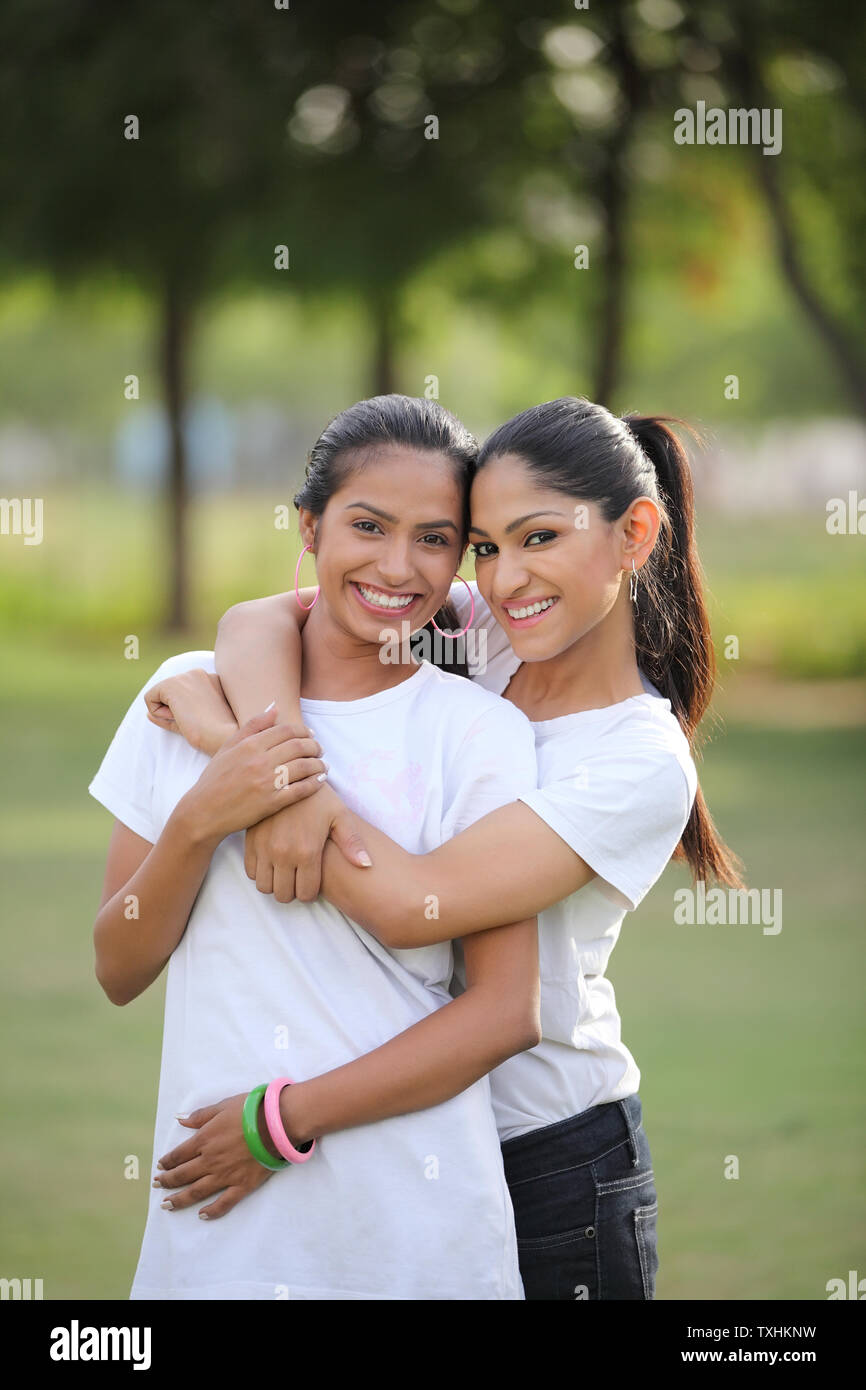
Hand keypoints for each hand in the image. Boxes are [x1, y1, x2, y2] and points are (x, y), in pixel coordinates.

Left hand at [145, 669, 237, 755]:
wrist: (225, 736)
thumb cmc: (218, 735)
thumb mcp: (197, 722)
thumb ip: (174, 715)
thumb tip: (147, 715)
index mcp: (210, 679)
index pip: (183, 694)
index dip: (186, 713)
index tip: (203, 720)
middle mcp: (197, 673)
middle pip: (170, 694)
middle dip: (174, 710)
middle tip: (194, 721)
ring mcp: (185, 677)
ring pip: (160, 695)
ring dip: (167, 712)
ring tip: (188, 719)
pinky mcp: (172, 685)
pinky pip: (150, 698)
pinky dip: (158, 713)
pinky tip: (179, 717)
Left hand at [153, 1092, 278, 1219]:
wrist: (277, 1124)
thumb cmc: (251, 1110)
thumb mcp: (223, 1106)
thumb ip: (201, 1116)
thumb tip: (180, 1120)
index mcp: (204, 1140)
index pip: (179, 1154)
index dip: (167, 1162)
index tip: (160, 1167)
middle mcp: (210, 1161)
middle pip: (183, 1175)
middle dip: (167, 1181)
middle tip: (157, 1185)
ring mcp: (225, 1176)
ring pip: (197, 1192)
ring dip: (179, 1199)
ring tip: (166, 1205)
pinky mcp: (242, 1186)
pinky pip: (223, 1203)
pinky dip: (212, 1211)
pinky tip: (202, 1215)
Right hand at [181, 707, 327, 846]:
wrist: (204, 812)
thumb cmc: (215, 778)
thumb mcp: (228, 747)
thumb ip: (252, 726)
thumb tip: (275, 708)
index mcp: (250, 745)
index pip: (286, 730)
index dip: (303, 731)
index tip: (310, 735)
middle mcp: (260, 761)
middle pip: (299, 746)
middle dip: (314, 746)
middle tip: (320, 749)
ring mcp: (267, 782)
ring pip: (304, 767)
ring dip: (318, 764)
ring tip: (323, 765)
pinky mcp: (272, 803)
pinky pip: (301, 790)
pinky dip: (315, 784)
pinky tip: (320, 781)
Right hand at [245, 781, 372, 902]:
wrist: (289, 776)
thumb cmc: (319, 797)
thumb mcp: (340, 815)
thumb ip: (352, 842)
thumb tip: (366, 865)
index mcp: (307, 852)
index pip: (305, 894)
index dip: (310, 892)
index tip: (312, 883)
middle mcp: (283, 854)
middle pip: (283, 895)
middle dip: (292, 891)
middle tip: (298, 880)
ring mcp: (264, 848)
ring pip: (264, 887)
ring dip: (274, 884)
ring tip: (284, 873)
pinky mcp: (250, 841)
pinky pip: (250, 871)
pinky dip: (260, 872)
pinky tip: (271, 862)